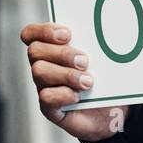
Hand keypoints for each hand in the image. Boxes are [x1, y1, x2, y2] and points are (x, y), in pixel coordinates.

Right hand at [20, 22, 128, 142]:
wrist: (110, 112)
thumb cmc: (104, 81)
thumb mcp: (103, 60)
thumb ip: (98, 44)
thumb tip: (107, 32)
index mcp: (52, 49)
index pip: (31, 34)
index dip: (44, 30)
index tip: (68, 35)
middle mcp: (43, 66)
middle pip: (35, 50)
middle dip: (62, 53)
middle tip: (84, 61)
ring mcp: (44, 87)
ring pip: (39, 71)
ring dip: (66, 74)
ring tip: (88, 81)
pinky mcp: (49, 108)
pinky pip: (46, 97)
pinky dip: (64, 94)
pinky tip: (78, 96)